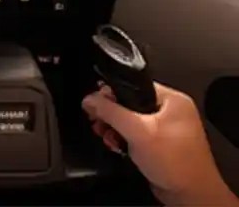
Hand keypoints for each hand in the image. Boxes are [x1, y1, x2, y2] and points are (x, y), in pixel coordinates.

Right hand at [83, 82, 237, 206]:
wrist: (190, 195)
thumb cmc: (178, 164)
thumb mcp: (137, 131)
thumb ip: (111, 112)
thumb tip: (90, 99)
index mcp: (173, 100)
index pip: (134, 86)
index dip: (112, 93)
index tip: (96, 103)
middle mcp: (171, 112)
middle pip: (129, 104)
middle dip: (111, 116)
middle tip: (99, 122)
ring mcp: (166, 130)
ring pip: (130, 121)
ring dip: (115, 130)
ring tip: (109, 138)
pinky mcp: (160, 145)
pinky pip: (135, 136)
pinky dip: (123, 141)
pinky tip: (118, 147)